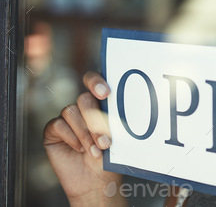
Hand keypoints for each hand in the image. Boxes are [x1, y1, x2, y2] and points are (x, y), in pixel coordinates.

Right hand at [43, 71, 125, 205]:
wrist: (96, 181)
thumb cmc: (109, 158)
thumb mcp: (116, 137)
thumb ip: (112, 119)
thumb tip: (116, 106)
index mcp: (99, 103)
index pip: (94, 82)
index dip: (96, 82)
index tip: (104, 93)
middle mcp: (82, 108)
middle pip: (84, 99)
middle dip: (95, 120)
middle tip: (105, 141)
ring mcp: (67, 118)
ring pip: (71, 111)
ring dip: (85, 133)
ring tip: (95, 151)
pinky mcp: (53, 130)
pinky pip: (58, 125)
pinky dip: (71, 138)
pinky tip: (79, 150)